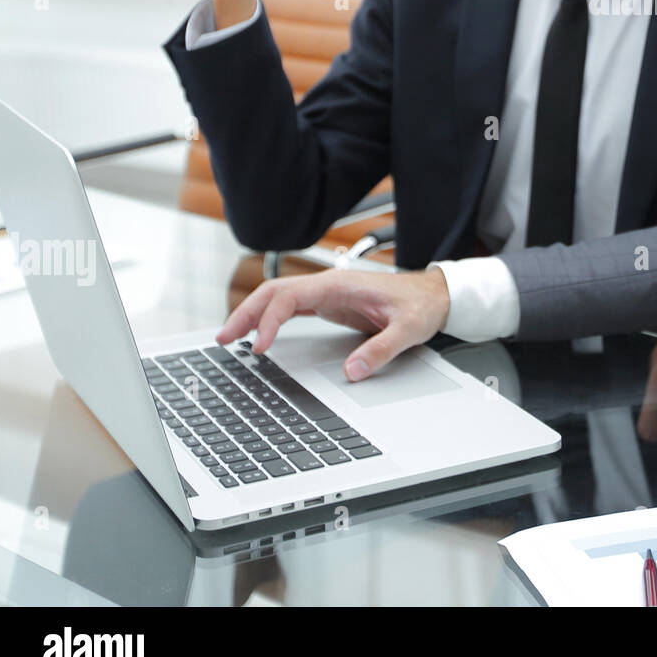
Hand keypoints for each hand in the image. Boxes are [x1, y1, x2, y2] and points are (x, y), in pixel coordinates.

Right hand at [216, 267, 450, 381]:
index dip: (269, 320)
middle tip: (222, 339)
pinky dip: (270, 318)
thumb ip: (381, 349)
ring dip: (252, 314)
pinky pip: (291, 307)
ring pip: (279, 297)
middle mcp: (329, 285)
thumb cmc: (421, 306)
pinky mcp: (329, 304)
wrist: (434, 295)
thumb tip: (352, 372)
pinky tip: (258, 335)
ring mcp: (327, 293)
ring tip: (228, 338)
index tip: (258, 347)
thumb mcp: (408, 329)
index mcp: (341, 285)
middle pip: (275, 291)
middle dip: (246, 312)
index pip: (290, 296)